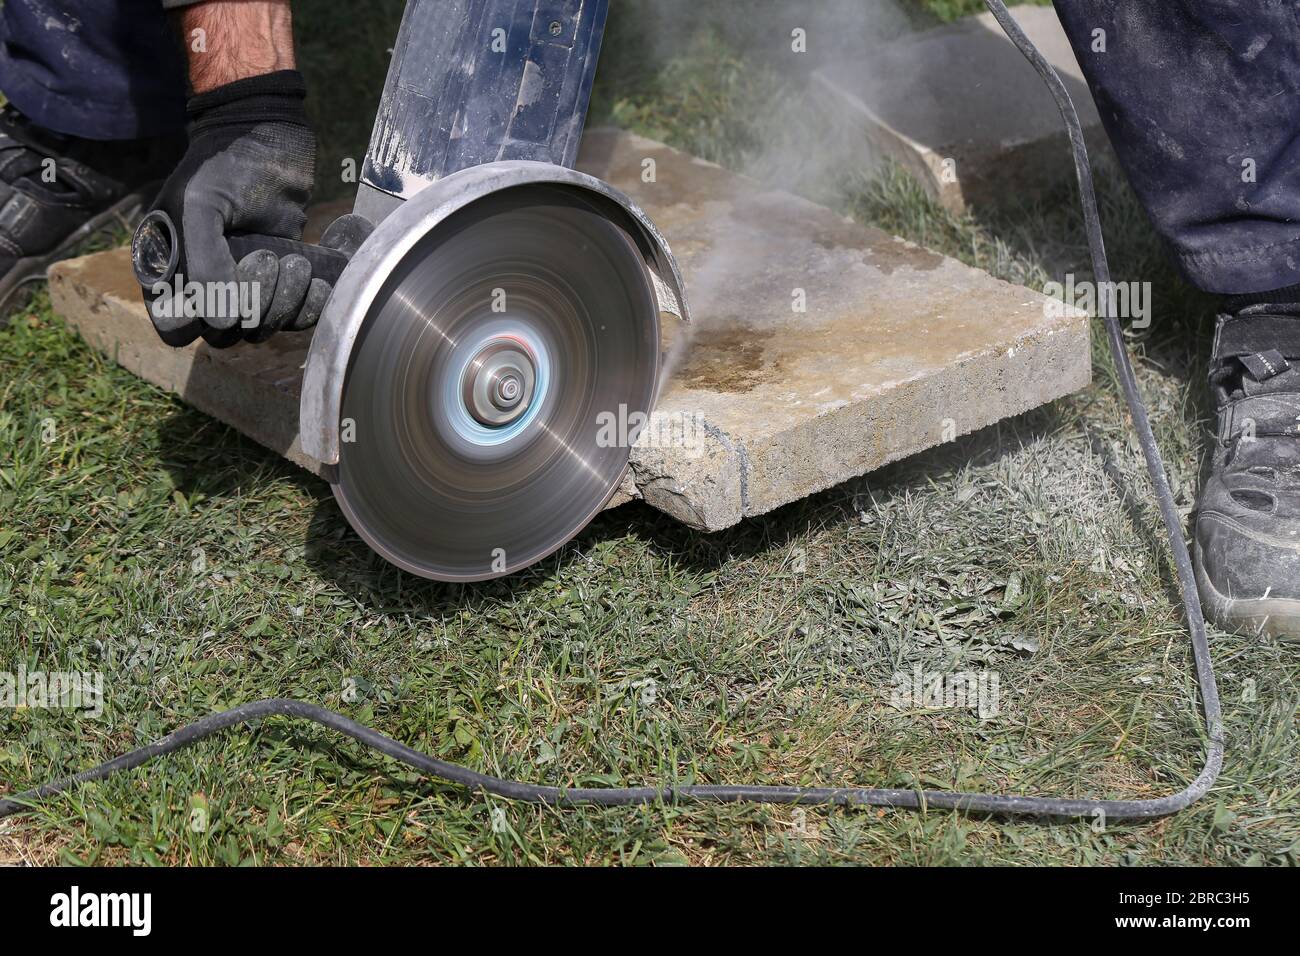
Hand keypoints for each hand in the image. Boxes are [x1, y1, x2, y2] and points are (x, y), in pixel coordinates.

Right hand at [143, 70, 325, 346]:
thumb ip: (203, 261)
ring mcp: (243, 287)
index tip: (226, 289)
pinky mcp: (280, 283)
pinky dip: (309, 307)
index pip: (175, 328)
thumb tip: (220, 320)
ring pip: (261, 330)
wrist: (265, 138)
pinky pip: (293, 317)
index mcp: (168, 271)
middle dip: (252, 307)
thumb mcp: (200, 205)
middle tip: (269, 259)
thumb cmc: (221, 166)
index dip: (199, 321)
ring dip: (284, 305)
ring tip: (295, 262)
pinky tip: (317, 280)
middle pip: (225, 335)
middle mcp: (203, 286)